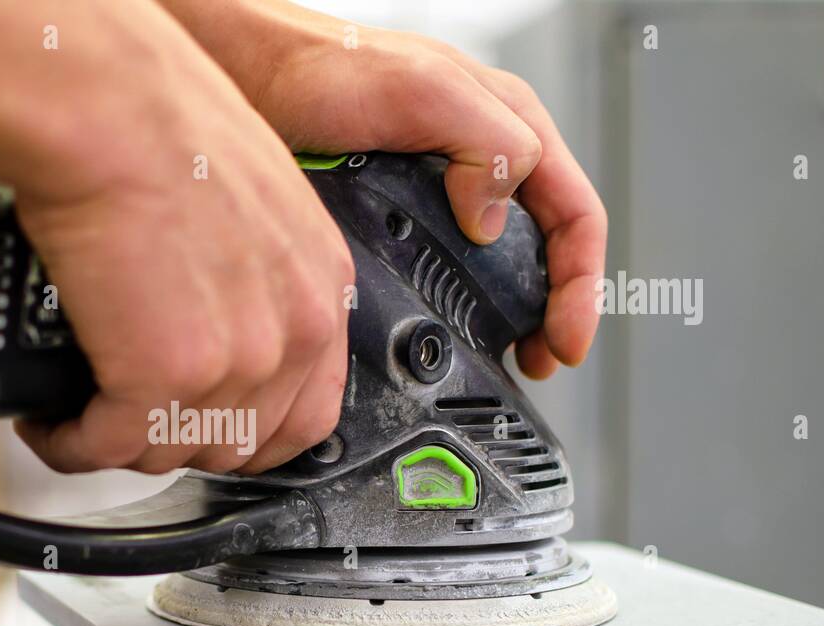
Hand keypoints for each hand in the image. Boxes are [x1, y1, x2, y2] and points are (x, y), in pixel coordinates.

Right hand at [13, 3, 353, 474]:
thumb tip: (210, 310)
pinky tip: (51, 423)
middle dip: (175, 442)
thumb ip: (252, 271)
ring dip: (119, 446)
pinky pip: (109, 448)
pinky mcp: (161, 378)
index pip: (309, 413)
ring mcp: (233, 362)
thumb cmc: (160, 125)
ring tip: (80, 418)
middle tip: (128, 419)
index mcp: (318, 286)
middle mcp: (289, 332)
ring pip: (172, 453)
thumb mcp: (249, 200)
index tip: (207, 430)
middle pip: (236, 445)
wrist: (108, 112)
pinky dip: (71, 445)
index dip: (249, 436)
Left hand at [158, 0, 607, 378]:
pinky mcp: (393, 216)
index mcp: (504, 125)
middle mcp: (478, 160)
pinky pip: (440, 267)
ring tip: (501, 357)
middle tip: (536, 362)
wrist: (242, 78)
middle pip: (543, 248)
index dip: (580, 285)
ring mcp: (435, 193)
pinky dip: (453, 304)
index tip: (564, 341)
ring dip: (507, 315)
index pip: (574, 214)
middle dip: (551, 310)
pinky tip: (440, 330)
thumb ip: (483, 143)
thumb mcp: (420, 90)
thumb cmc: (318, 65)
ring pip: (495, 263)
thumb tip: (494, 220)